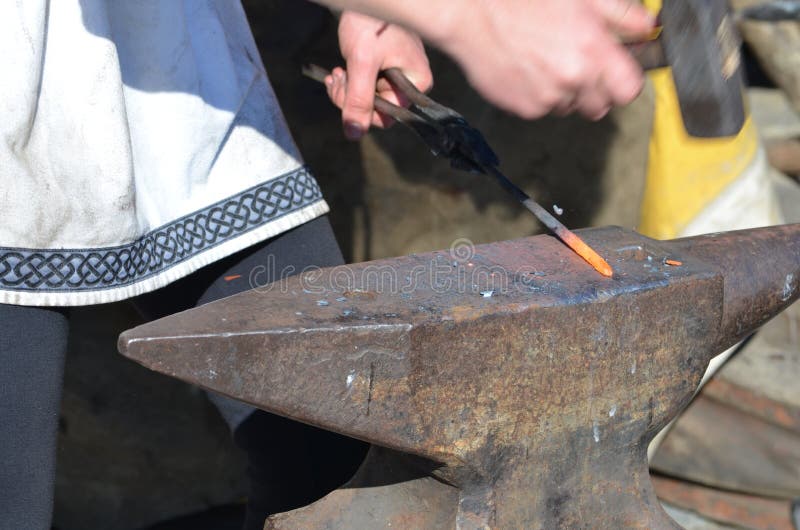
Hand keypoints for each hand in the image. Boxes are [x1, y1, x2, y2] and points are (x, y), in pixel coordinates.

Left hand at [326, 11, 432, 139]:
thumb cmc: (371, 23)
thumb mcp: (362, 63)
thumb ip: (358, 100)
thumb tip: (354, 134)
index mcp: (416, 83)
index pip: (389, 115)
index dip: (364, 110)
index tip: (347, 92)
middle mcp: (409, 82)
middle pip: (376, 109)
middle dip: (352, 98)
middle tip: (338, 80)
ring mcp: (395, 75)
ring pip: (366, 99)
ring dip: (346, 90)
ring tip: (337, 74)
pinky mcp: (382, 68)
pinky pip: (363, 87)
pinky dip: (348, 82)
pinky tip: (338, 72)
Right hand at [431, 0, 654, 119]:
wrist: (472, 14)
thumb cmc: (522, 0)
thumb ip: (621, 15)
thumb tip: (647, 28)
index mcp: (593, 49)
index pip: (629, 90)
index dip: (624, 83)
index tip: (616, 75)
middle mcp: (573, 79)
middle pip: (600, 106)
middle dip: (594, 90)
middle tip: (576, 66)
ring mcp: (548, 98)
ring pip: (569, 108)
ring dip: (564, 93)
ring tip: (545, 62)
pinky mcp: (525, 108)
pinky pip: (542, 110)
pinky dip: (538, 96)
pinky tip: (527, 70)